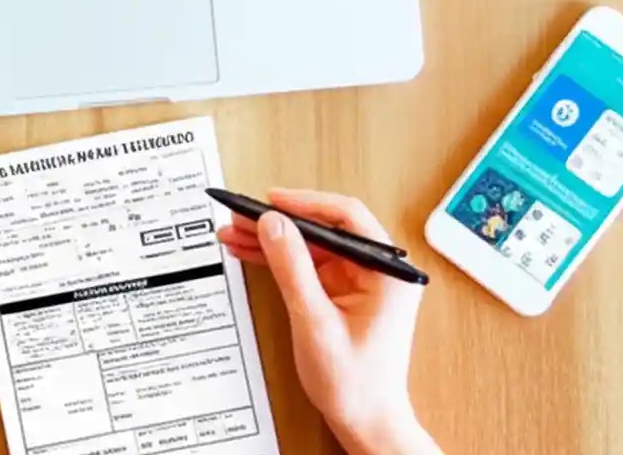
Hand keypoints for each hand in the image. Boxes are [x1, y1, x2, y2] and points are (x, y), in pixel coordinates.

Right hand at [217, 189, 437, 454]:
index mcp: (387, 273)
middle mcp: (378, 271)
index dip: (305, 203)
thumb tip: (274, 224)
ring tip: (236, 233)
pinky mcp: (345, 293)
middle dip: (280, 223)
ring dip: (274, 240)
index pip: (346, 218)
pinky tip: (251, 252)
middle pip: (325, 229)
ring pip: (313, 246)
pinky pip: (309, 266)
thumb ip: (293, 269)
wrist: (366, 420)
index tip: (271, 201)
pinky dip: (281, 260)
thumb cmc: (355, 383)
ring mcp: (362, 282)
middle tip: (242, 217)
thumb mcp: (315, 322)